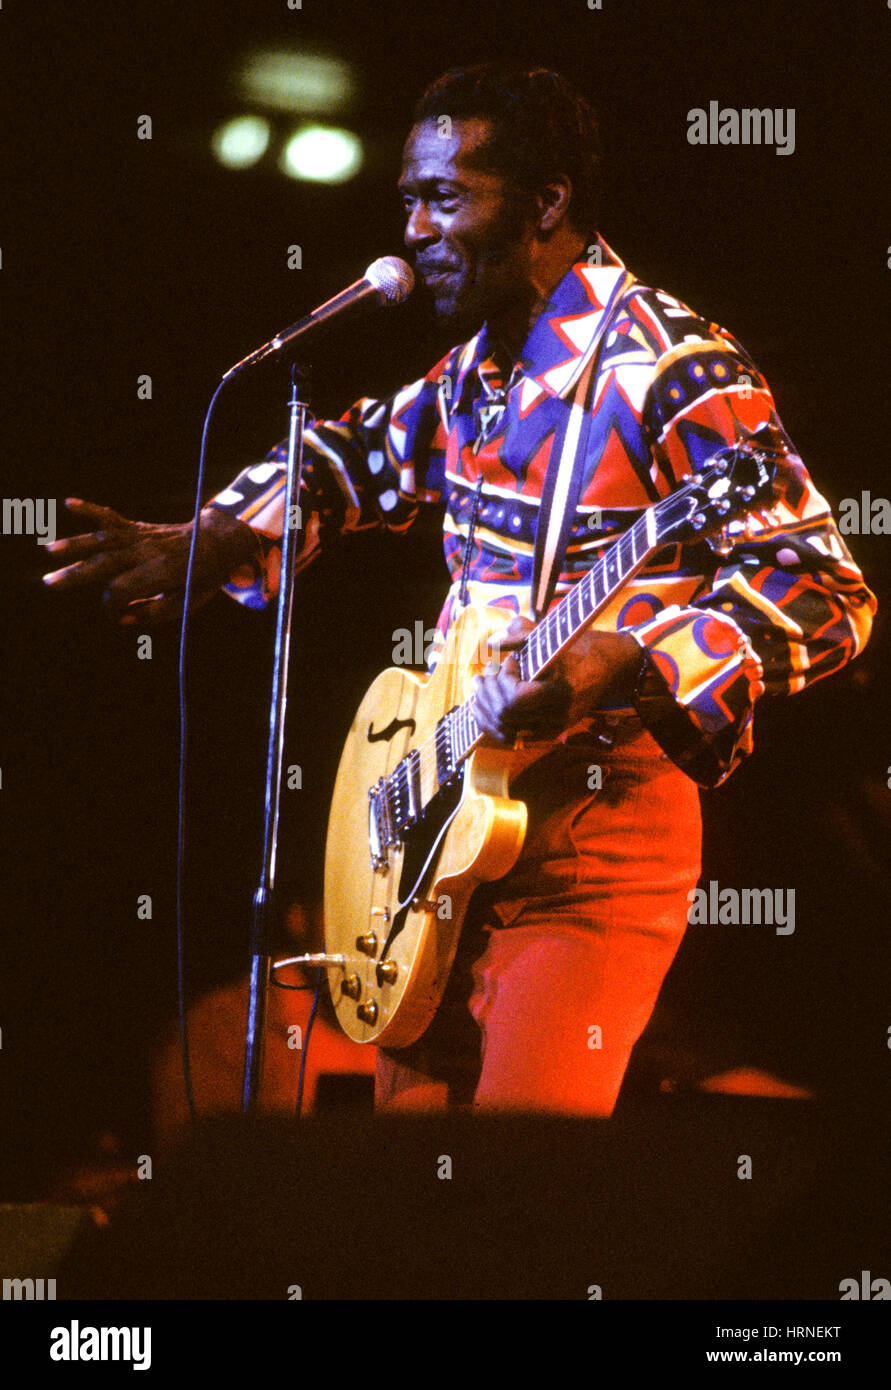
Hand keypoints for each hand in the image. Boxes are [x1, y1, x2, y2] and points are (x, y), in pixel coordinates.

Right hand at [41, 499, 259, 623]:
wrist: (218, 541)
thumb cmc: (200, 577)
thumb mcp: (188, 603)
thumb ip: (156, 613)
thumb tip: (122, 619)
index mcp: (163, 572)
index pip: (123, 590)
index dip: (112, 605)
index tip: (114, 615)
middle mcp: (149, 551)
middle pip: (107, 563)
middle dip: (77, 574)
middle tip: (49, 583)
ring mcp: (142, 537)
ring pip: (104, 539)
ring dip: (76, 544)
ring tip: (49, 551)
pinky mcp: (137, 528)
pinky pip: (112, 518)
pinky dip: (91, 510)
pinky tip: (69, 503)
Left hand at [471, 615, 642, 745]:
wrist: (609, 666)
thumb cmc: (580, 647)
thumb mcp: (551, 635)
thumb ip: (521, 634)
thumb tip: (492, 643)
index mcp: (561, 692)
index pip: (515, 698)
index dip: (503, 679)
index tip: (509, 661)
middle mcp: (559, 715)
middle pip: (505, 714)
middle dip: (487, 692)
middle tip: (485, 674)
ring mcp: (555, 727)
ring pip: (505, 729)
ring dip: (486, 707)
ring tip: (481, 687)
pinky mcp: (551, 732)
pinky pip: (514, 736)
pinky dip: (495, 722)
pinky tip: (488, 704)